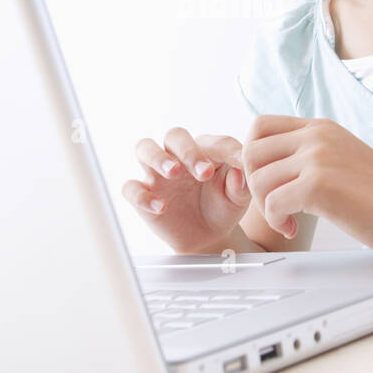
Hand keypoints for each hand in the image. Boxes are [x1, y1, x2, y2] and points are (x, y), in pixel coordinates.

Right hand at [122, 127, 250, 253]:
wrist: (208, 236)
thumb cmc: (223, 207)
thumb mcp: (239, 198)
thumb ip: (242, 184)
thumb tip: (239, 170)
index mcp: (206, 150)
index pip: (213, 141)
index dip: (226, 149)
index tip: (239, 162)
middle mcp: (178, 156)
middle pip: (174, 136)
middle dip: (188, 151)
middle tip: (204, 172)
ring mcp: (158, 173)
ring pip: (144, 148)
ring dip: (158, 157)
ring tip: (174, 172)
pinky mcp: (144, 193)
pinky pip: (131, 188)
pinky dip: (142, 195)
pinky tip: (161, 207)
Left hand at [241, 114, 372, 256]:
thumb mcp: (344, 159)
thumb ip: (312, 155)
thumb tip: (274, 166)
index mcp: (320, 128)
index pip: (259, 126)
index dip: (253, 158)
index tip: (270, 185)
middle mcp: (316, 136)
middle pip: (250, 153)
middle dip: (254, 186)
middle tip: (276, 206)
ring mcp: (318, 158)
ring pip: (257, 180)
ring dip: (266, 207)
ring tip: (289, 220)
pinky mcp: (320, 184)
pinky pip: (272, 203)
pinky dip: (278, 222)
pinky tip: (296, 228)